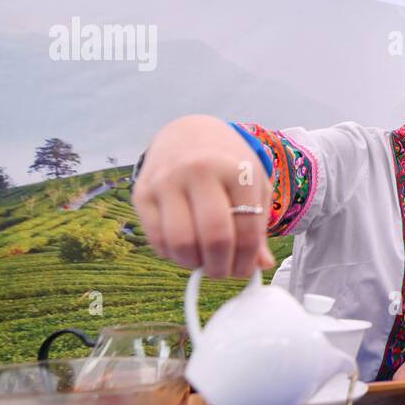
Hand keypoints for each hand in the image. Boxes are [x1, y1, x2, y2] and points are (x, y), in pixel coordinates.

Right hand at [132, 114, 276, 278]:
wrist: (189, 133)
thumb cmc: (229, 165)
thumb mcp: (255, 187)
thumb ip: (258, 227)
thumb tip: (262, 266)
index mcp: (236, 170)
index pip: (246, 229)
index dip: (247, 260)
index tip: (245, 271)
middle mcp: (199, 171)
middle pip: (214, 237)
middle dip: (221, 267)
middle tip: (223, 271)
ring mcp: (167, 181)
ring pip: (181, 242)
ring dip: (194, 264)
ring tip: (203, 261)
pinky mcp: (142, 192)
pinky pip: (156, 238)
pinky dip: (172, 255)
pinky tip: (185, 250)